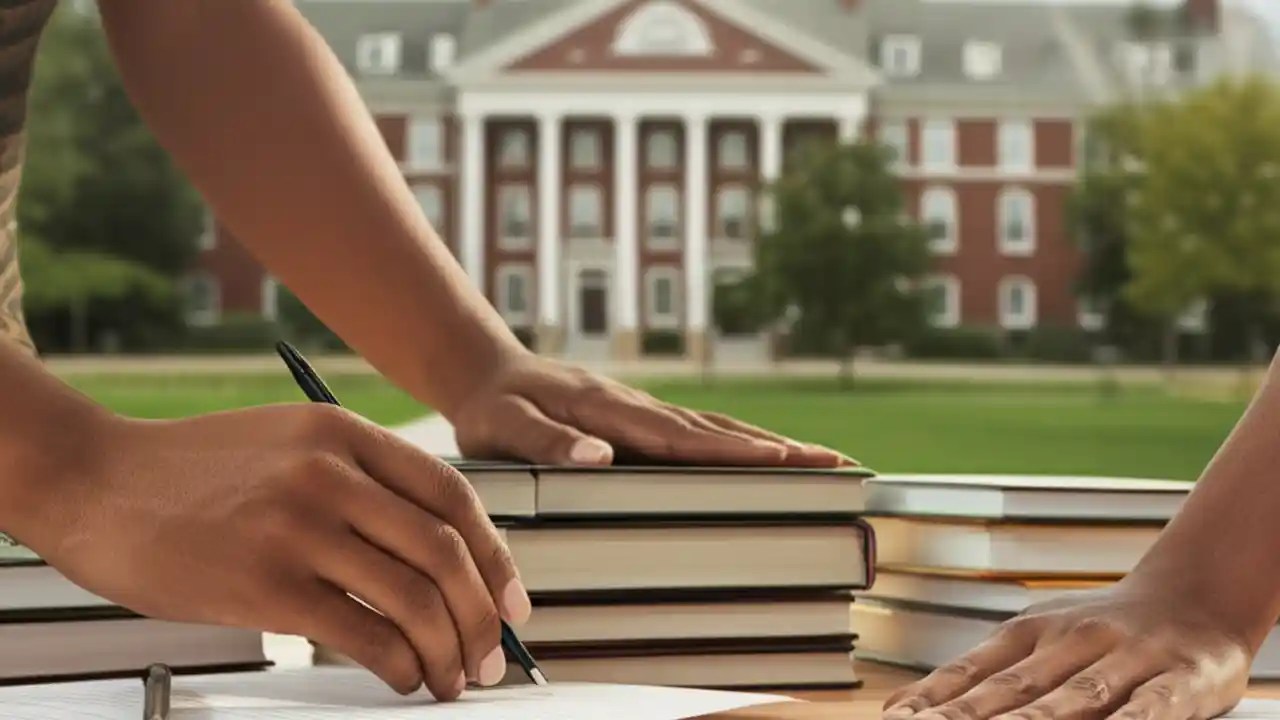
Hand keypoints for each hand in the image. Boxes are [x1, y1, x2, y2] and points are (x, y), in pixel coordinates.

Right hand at [12, 405, 526, 698]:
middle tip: (493, 656)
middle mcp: (331, 472)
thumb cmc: (193, 471)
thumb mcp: (289, 443)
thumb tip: (432, 553)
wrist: (96, 480)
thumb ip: (358, 479)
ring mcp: (299, 526)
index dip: (496, 554)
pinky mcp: (266, 584)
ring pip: (414, 597)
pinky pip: (362, 633)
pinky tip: (405, 678)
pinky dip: (400, 665)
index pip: (453, 494)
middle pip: (446, 550)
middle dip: (484, 614)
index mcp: (343, 432)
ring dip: (449, 649)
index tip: (511, 598)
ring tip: (454, 678)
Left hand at [450, 353, 852, 466]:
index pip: (681, 435)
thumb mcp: (501, 426)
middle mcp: (637, 407)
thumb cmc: (491, 407)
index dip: (734, 451)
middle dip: (780, 449)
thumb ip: (546, 441)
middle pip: (718, 429)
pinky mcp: (642, 419)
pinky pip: (701, 432)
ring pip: (717, 428)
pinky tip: (767, 457)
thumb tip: (600, 456)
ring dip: (772, 446)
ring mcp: (644, 411)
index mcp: (608, 409)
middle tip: (838, 463)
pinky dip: (741, 444)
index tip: (786, 461)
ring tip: (825, 461)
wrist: (486, 371)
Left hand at [882, 583, 1251, 719]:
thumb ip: (978, 678)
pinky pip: (1152, 709)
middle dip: (967, 719)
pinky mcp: (1182, 680)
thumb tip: (903, 707)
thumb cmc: (1100, 631)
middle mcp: (1070, 642)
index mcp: (1027, 634)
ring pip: (1075, 699)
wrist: (1196, 594)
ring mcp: (1126, 659)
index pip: (970, 674)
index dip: (930, 699)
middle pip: (1013, 691)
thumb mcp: (1034, 642)